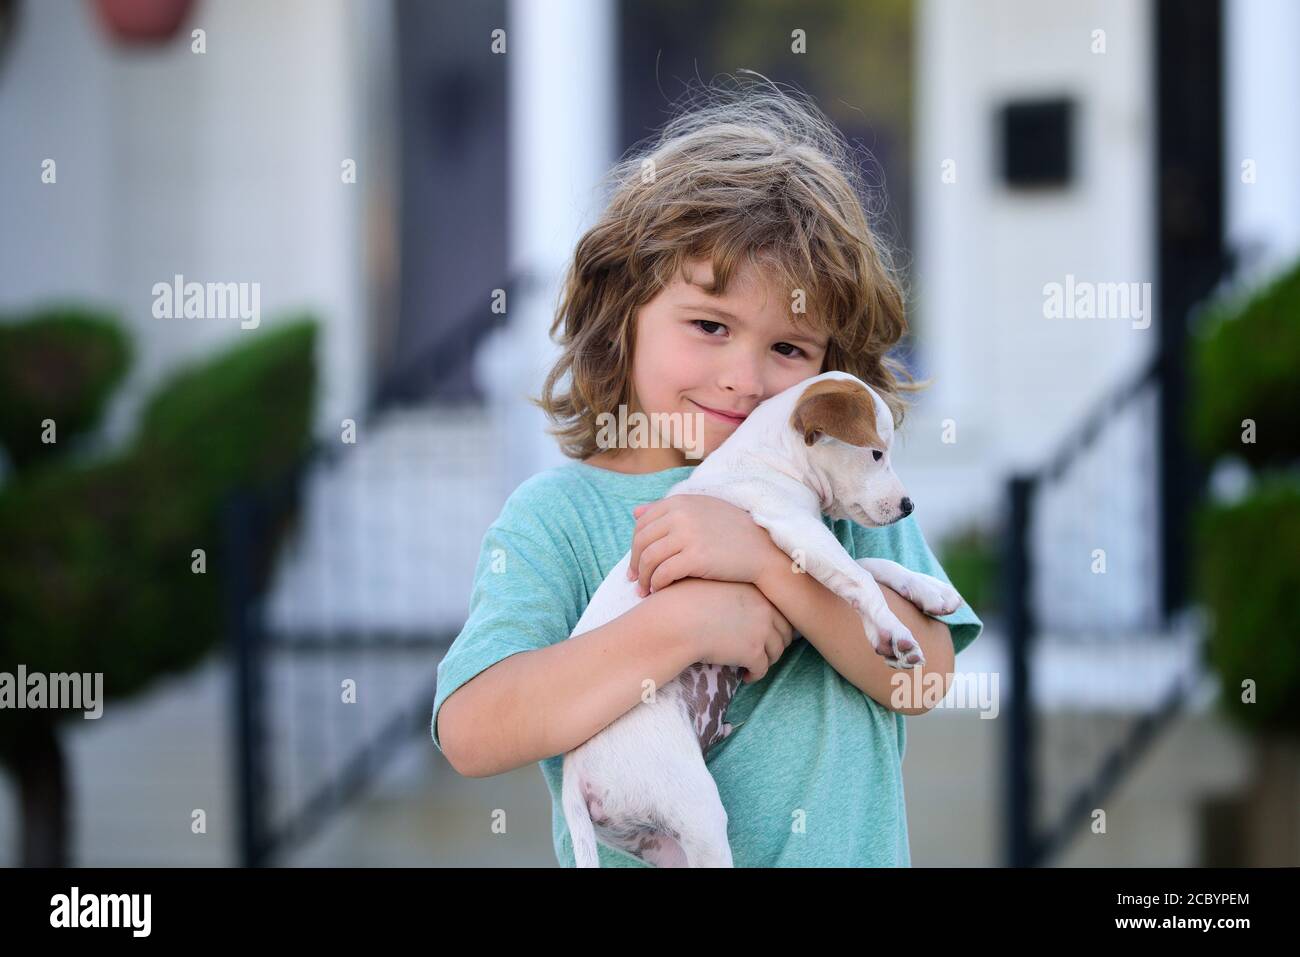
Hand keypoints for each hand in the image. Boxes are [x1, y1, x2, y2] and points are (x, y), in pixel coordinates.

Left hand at [628, 494, 776, 596]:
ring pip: (649, 559)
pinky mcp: (696, 557)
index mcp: (680, 502)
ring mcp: (688, 535)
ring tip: (644, 591)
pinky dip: (656, 585)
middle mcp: (681, 515)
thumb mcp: (701, 511)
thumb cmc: (732, 532)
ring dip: (643, 578)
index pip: (642, 524)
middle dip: (634, 564)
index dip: (634, 546)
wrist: (762, 550)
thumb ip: (668, 510)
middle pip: (641, 542)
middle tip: (634, 581)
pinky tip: (658, 593)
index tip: (635, 563)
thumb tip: (635, 512)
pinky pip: (663, 574)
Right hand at [666, 578, 794, 683]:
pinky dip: (755, 675)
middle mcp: (764, 608)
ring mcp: (761, 630)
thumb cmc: (685, 602)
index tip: (763, 634)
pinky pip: (762, 669)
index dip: (774, 625)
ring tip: (752, 665)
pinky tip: (744, 676)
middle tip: (762, 652)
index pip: (779, 611)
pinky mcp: (753, 652)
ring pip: (776, 652)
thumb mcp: (714, 588)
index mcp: (756, 590)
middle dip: (775, 644)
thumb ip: (732, 595)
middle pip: (785, 632)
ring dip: (767, 660)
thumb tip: (736, 608)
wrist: (677, 619)